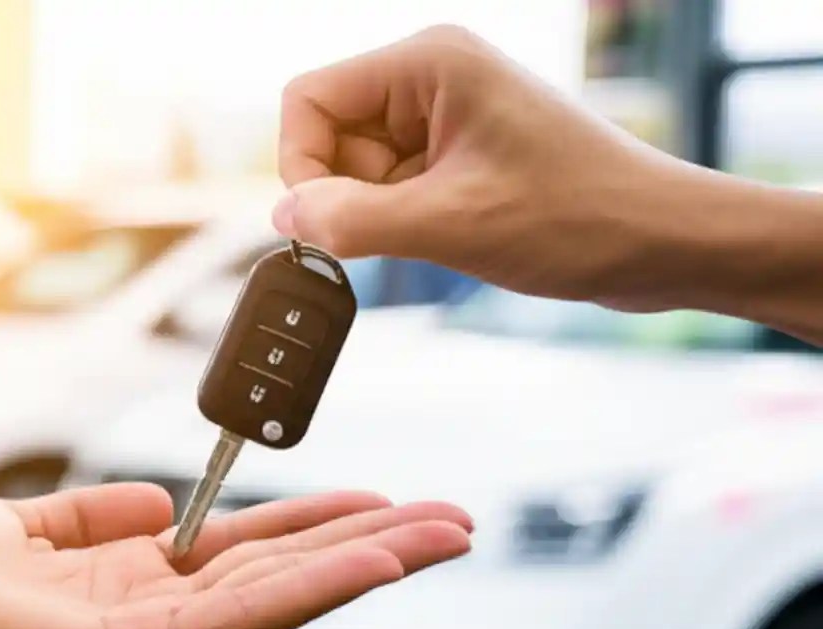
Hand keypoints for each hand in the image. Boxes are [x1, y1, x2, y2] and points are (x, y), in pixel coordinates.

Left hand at [0, 483, 469, 628]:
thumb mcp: (42, 522)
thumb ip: (104, 512)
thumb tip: (164, 500)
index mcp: (142, 577)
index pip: (253, 551)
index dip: (321, 526)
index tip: (384, 503)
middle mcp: (159, 611)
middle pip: (284, 575)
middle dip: (371, 548)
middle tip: (454, 523)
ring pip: (278, 598)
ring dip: (362, 567)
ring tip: (437, 539)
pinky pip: (231, 617)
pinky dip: (302, 590)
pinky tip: (360, 562)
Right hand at [274, 25, 711, 310]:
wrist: (665, 243)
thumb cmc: (583, 217)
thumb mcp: (451, 224)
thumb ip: (353, 219)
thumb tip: (284, 216)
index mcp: (429, 64)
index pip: (309, 100)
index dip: (303, 165)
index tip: (329, 221)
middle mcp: (433, 79)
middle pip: (330, 135)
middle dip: (348, 193)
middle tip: (401, 231)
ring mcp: (446, 118)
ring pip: (358, 168)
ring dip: (380, 213)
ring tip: (445, 231)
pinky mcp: (459, 156)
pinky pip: (392, 187)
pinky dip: (403, 221)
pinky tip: (453, 235)